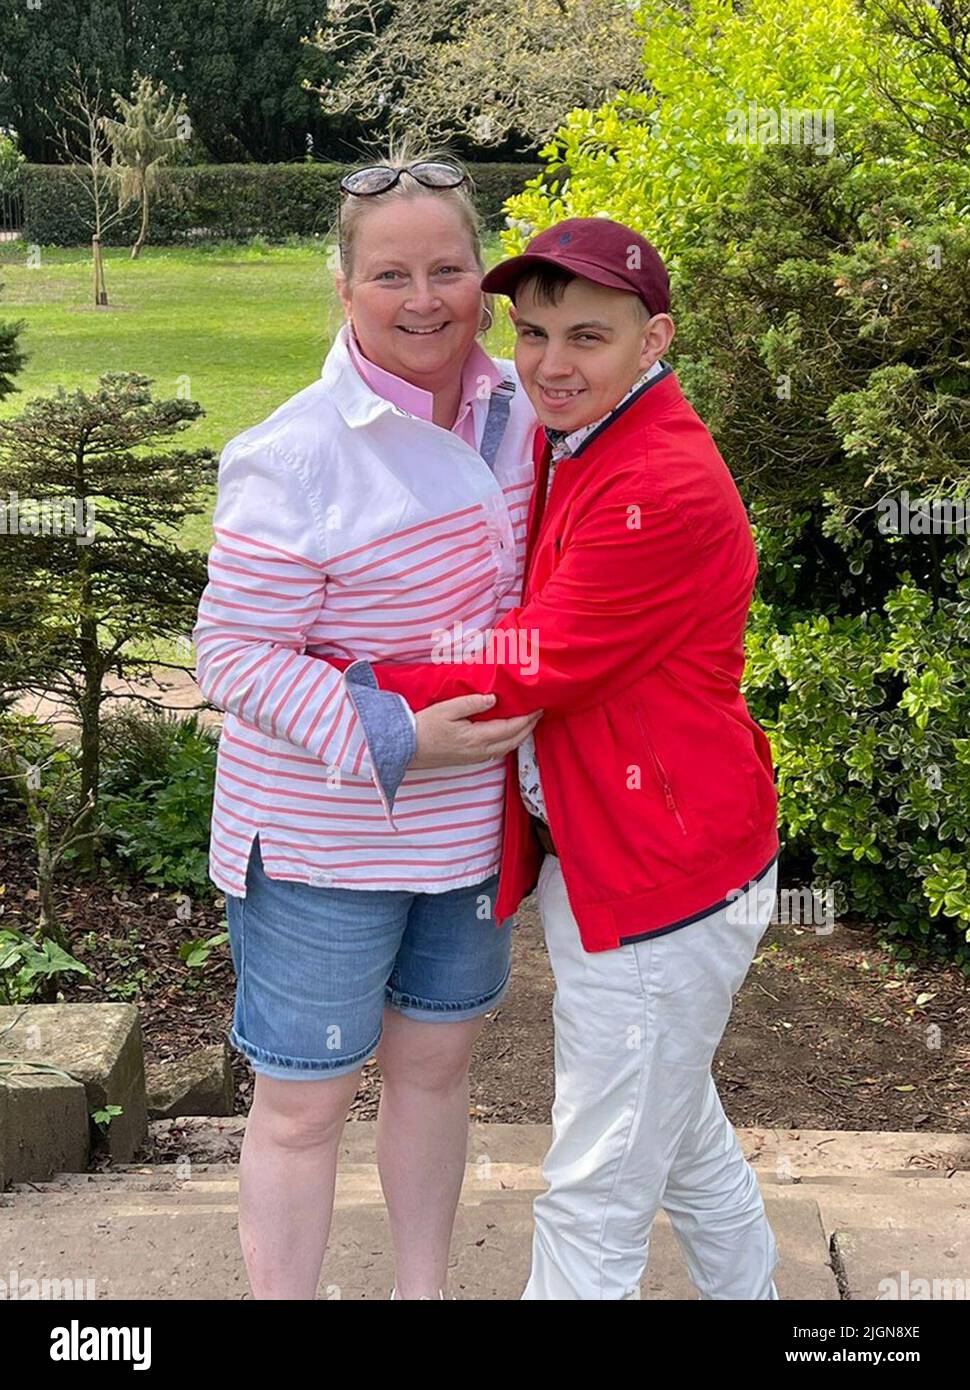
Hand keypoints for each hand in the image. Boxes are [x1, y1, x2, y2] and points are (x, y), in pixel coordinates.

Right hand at [410, 694, 542, 768]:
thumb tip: (494, 699)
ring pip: (506, 749)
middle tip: (538, 714)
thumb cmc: (424, 726)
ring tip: (527, 723)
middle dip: (528, 728)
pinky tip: (508, 733)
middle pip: (513, 741)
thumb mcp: (447, 709)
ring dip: (520, 736)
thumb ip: (472, 703)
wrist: (406, 748)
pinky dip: (508, 742)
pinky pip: (497, 752)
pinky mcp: (469, 759)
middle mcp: (480, 751)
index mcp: (476, 738)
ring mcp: (475, 758)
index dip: (526, 719)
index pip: (509, 728)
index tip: (538, 708)